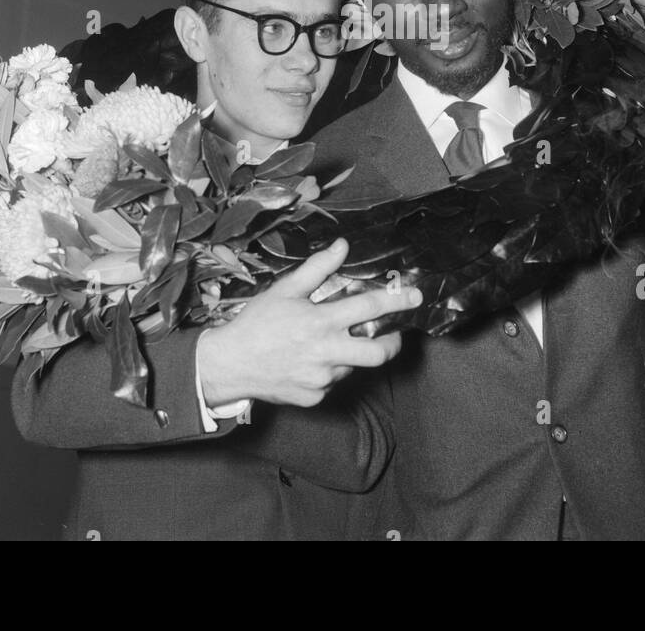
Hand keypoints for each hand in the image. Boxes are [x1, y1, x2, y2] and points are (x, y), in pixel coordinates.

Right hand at [197, 239, 421, 407]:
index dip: (397, 301)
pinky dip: (330, 370)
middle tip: (392, 334)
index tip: (415, 296)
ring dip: (352, 354)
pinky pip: (332, 382)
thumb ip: (317, 268)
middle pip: (378, 353)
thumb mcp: (285, 290)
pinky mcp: (315, 398)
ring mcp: (321, 380)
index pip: (370, 309)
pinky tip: (311, 361)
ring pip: (353, 366)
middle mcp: (326, 353)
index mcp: (321, 323)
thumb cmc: (257, 323)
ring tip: (332, 342)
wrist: (229, 364)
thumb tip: (342, 246)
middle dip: (393, 343)